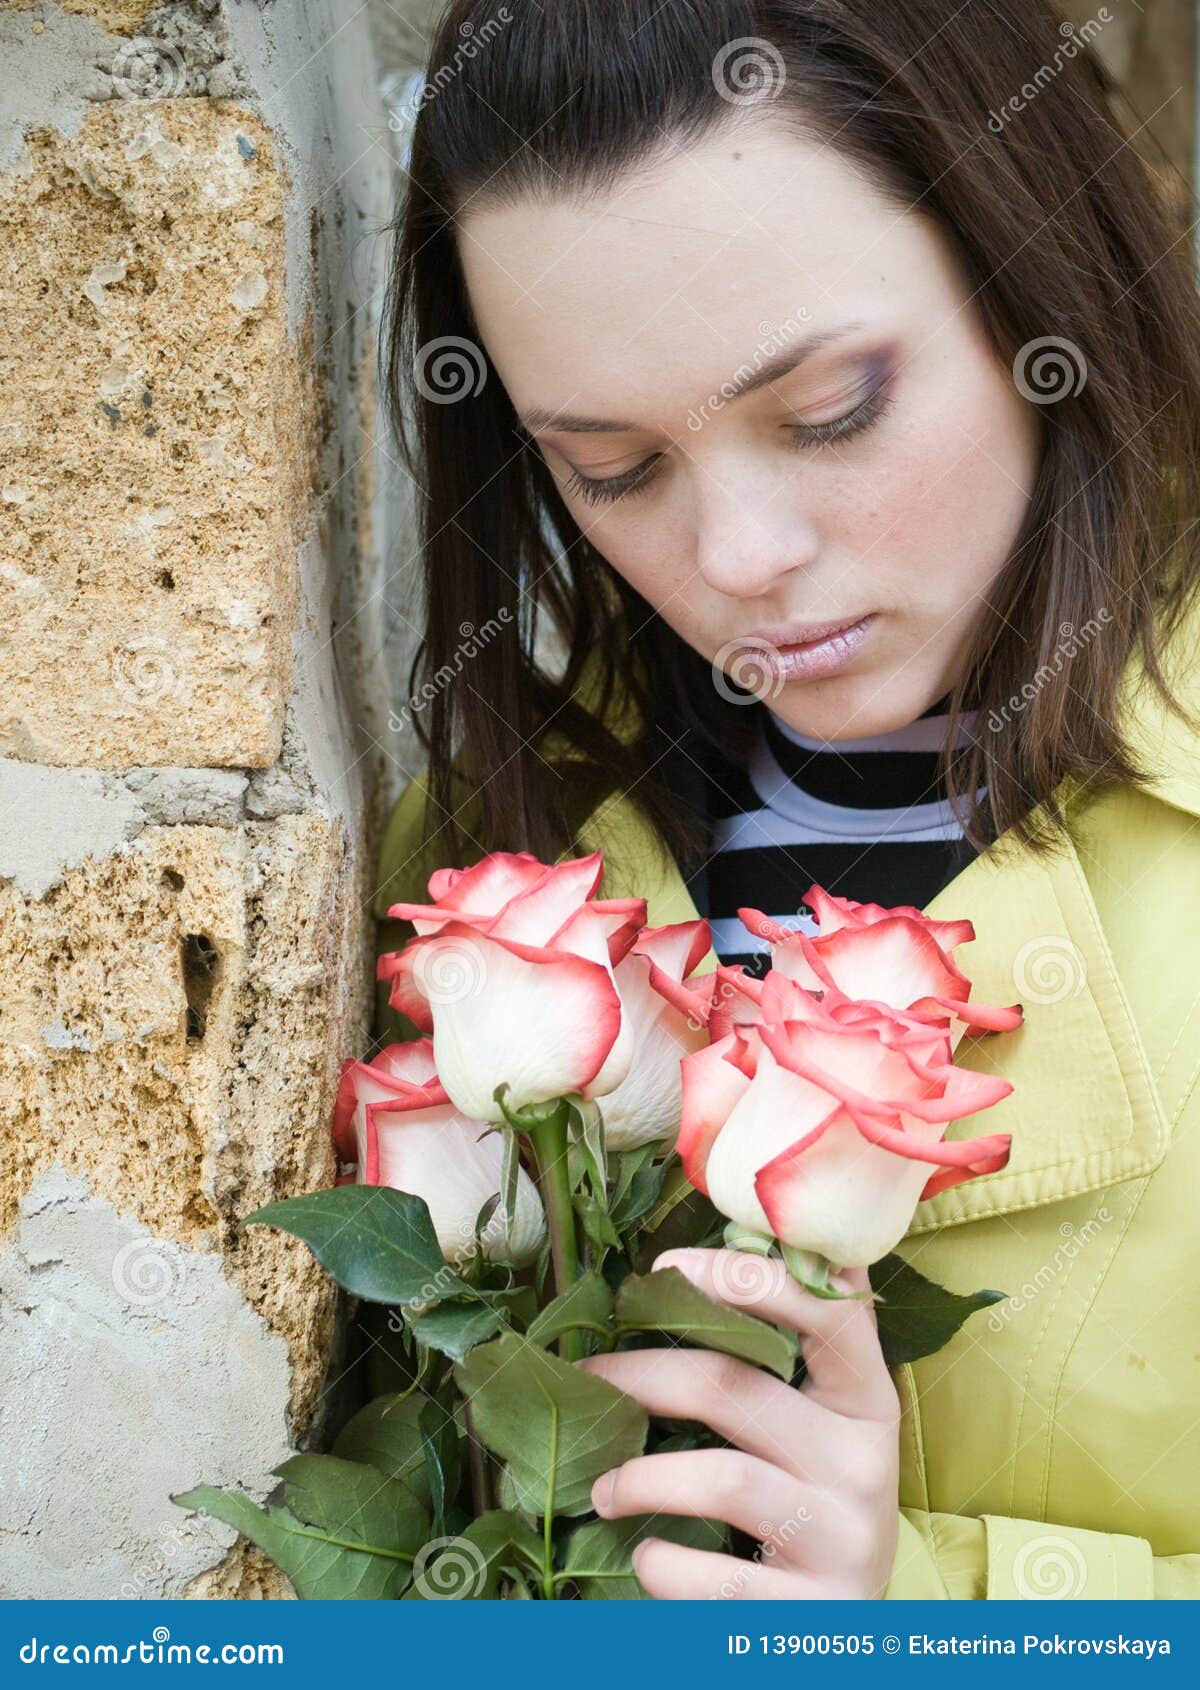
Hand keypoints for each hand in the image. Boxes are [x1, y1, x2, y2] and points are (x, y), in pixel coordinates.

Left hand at [574, 1246, 900, 1598]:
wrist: (847, 1629)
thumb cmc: (814, 1496)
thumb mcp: (824, 1420)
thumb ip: (793, 1342)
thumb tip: (746, 1226)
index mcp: (866, 1397)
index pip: (825, 1310)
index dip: (744, 1276)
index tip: (667, 1265)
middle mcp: (864, 1460)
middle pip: (737, 1387)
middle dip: (644, 1373)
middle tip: (586, 1377)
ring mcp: (842, 1536)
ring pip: (724, 1479)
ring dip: (641, 1476)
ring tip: (601, 1488)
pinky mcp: (810, 1609)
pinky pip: (719, 1578)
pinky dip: (665, 1565)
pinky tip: (645, 1557)